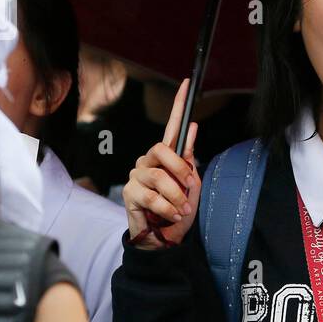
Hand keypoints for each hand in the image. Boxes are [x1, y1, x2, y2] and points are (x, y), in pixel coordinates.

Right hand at [122, 79, 199, 249]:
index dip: (178, 105)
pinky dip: (167, 209)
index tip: (187, 83)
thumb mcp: (190, 184)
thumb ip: (189, 157)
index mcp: (165, 156)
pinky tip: (172, 216)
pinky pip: (152, 197)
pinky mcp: (129, 194)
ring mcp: (135, 176)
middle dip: (180, 171)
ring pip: (159, 176)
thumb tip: (193, 127)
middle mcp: (147, 161)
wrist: (166, 238)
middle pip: (162, 150)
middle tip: (190, 189)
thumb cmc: (178, 209)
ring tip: (182, 210)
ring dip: (176, 197)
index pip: (172, 127)